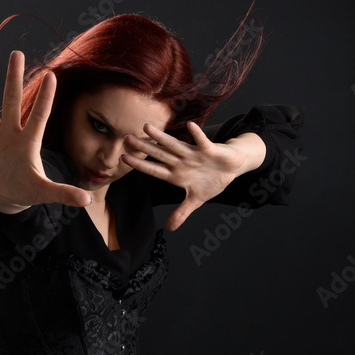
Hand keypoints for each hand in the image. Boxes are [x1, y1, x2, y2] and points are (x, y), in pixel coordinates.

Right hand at [0, 50, 91, 213]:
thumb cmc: (26, 190)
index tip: (51, 76)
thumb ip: (63, 193)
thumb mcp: (44, 192)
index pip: (38, 115)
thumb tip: (86, 202)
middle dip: (14, 78)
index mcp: (28, 141)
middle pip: (12, 100)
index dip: (44, 98)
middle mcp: (11, 131)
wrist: (5, 194)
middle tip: (17, 53)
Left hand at [121, 122, 263, 230]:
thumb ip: (182, 212)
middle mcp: (182, 162)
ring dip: (161, 137)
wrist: (231, 167)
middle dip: (144, 147)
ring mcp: (194, 155)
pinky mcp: (209, 150)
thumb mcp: (196, 200)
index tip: (124, 158)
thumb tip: (170, 228)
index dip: (140, 165)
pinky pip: (202, 142)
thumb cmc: (212, 180)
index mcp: (177, 174)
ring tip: (147, 127)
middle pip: (160, 154)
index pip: (154, 169)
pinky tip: (190, 126)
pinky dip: (198, 135)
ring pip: (175, 145)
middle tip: (127, 138)